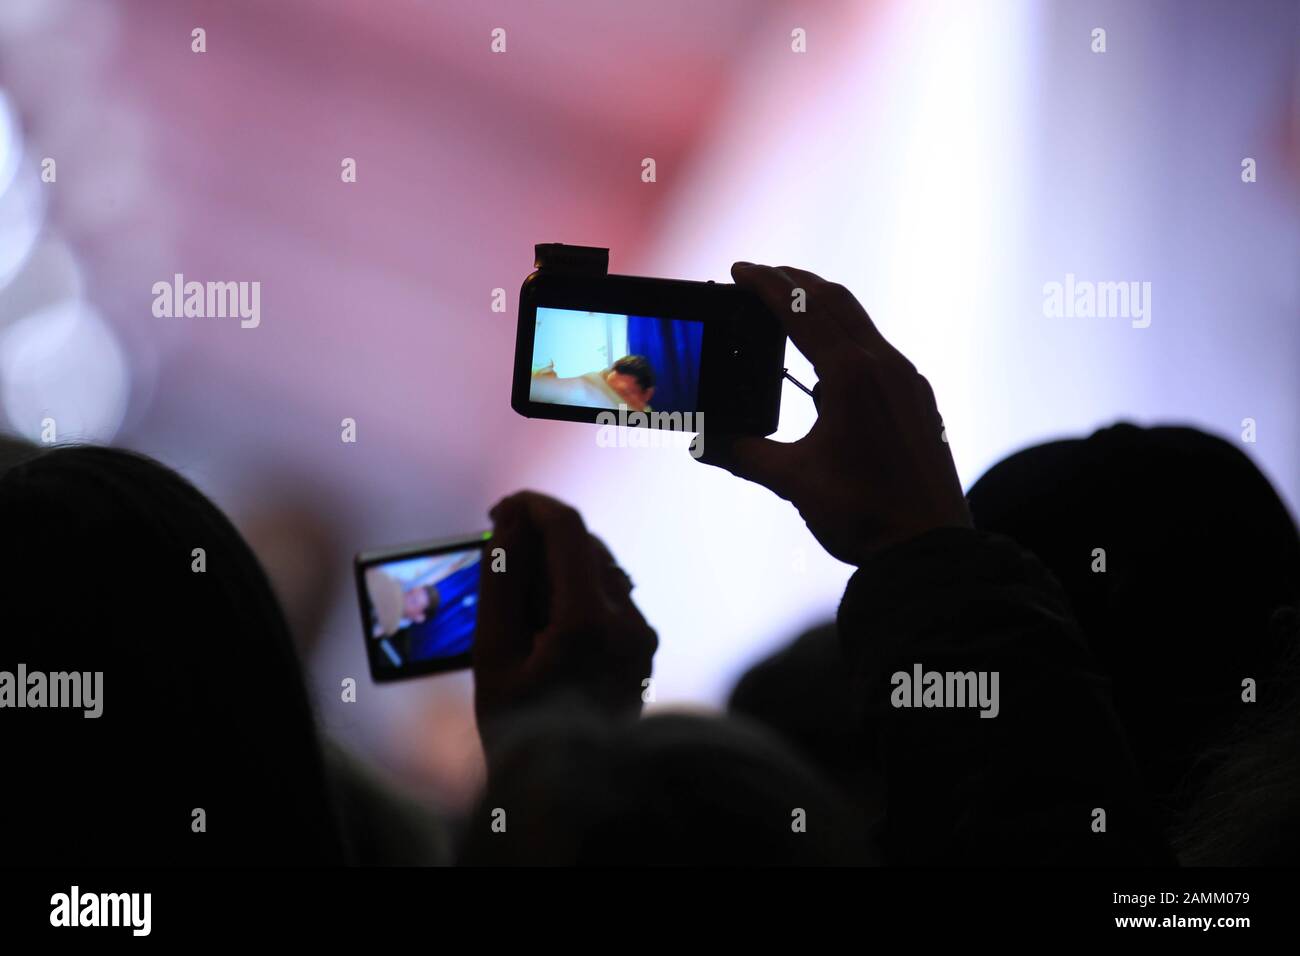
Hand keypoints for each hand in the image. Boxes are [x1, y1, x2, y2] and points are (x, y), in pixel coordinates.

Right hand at [473, 491, 656, 749]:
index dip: (531, 506)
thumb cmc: (520, 727)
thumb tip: (508, 524)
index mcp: (588, 622)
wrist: (570, 789)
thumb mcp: (492, 653)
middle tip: (498, 554)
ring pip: (600, 567)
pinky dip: (577, 590)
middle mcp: (628, 622)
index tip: (499, 509)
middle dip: (541, 537)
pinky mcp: (645, 646)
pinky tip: (546, 619)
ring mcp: (643, 636)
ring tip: (518, 595)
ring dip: (559, 562)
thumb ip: (500, 581)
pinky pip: (611, 596)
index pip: (567, 528)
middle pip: (585, 544)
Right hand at [698, 263, 969, 564]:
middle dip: (794, 283)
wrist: (929, 548)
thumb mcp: (794, 481)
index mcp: (852, 376)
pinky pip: (878, 351)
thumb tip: (703, 442)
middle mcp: (885, 366)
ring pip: (860, 323)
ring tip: (789, 310)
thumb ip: (743, 454)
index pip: (801, 310)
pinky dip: (846, 338)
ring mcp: (907, 381)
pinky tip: (828, 363)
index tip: (739, 269)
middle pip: (835, 301)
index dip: (766, 285)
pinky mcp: (919, 400)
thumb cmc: (865, 515)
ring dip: (822, 308)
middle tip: (760, 277)